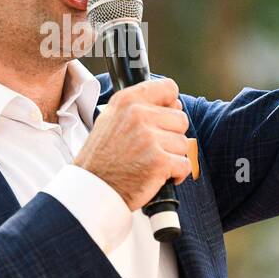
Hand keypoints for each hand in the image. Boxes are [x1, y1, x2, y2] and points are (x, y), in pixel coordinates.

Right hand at [74, 77, 192, 211]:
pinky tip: (157, 176)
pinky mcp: (159, 162)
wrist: (92, 189)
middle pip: (181, 119)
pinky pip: (185, 164)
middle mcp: (138, 115)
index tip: (162, 119)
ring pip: (184, 143)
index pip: (169, 88)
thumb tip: (176, 105)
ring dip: (172, 157)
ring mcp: (149, 138)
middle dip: (171, 136)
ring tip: (150, 163)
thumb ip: (140, 107)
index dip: (170, 105)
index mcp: (127, 100)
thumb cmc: (102, 157)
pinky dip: (176, 174)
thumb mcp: (111, 119)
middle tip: (150, 149)